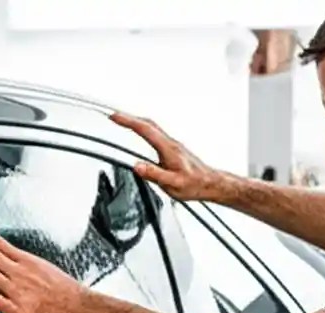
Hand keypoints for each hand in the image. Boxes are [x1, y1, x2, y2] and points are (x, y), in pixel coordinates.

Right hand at [110, 111, 233, 201]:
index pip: (145, 130)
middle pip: (148, 123)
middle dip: (129, 117)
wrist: (210, 183)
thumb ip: (154, 174)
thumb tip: (137, 166)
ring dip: (137, 121)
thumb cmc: (194, 184)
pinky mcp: (173, 149)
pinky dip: (145, 128)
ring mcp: (172, 145)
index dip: (128, 121)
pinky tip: (143, 133)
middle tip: (115, 116)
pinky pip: (156, 133)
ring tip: (124, 121)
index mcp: (168, 149)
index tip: (115, 116)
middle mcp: (170, 143)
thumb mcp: (172, 183)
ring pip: (153, 127)